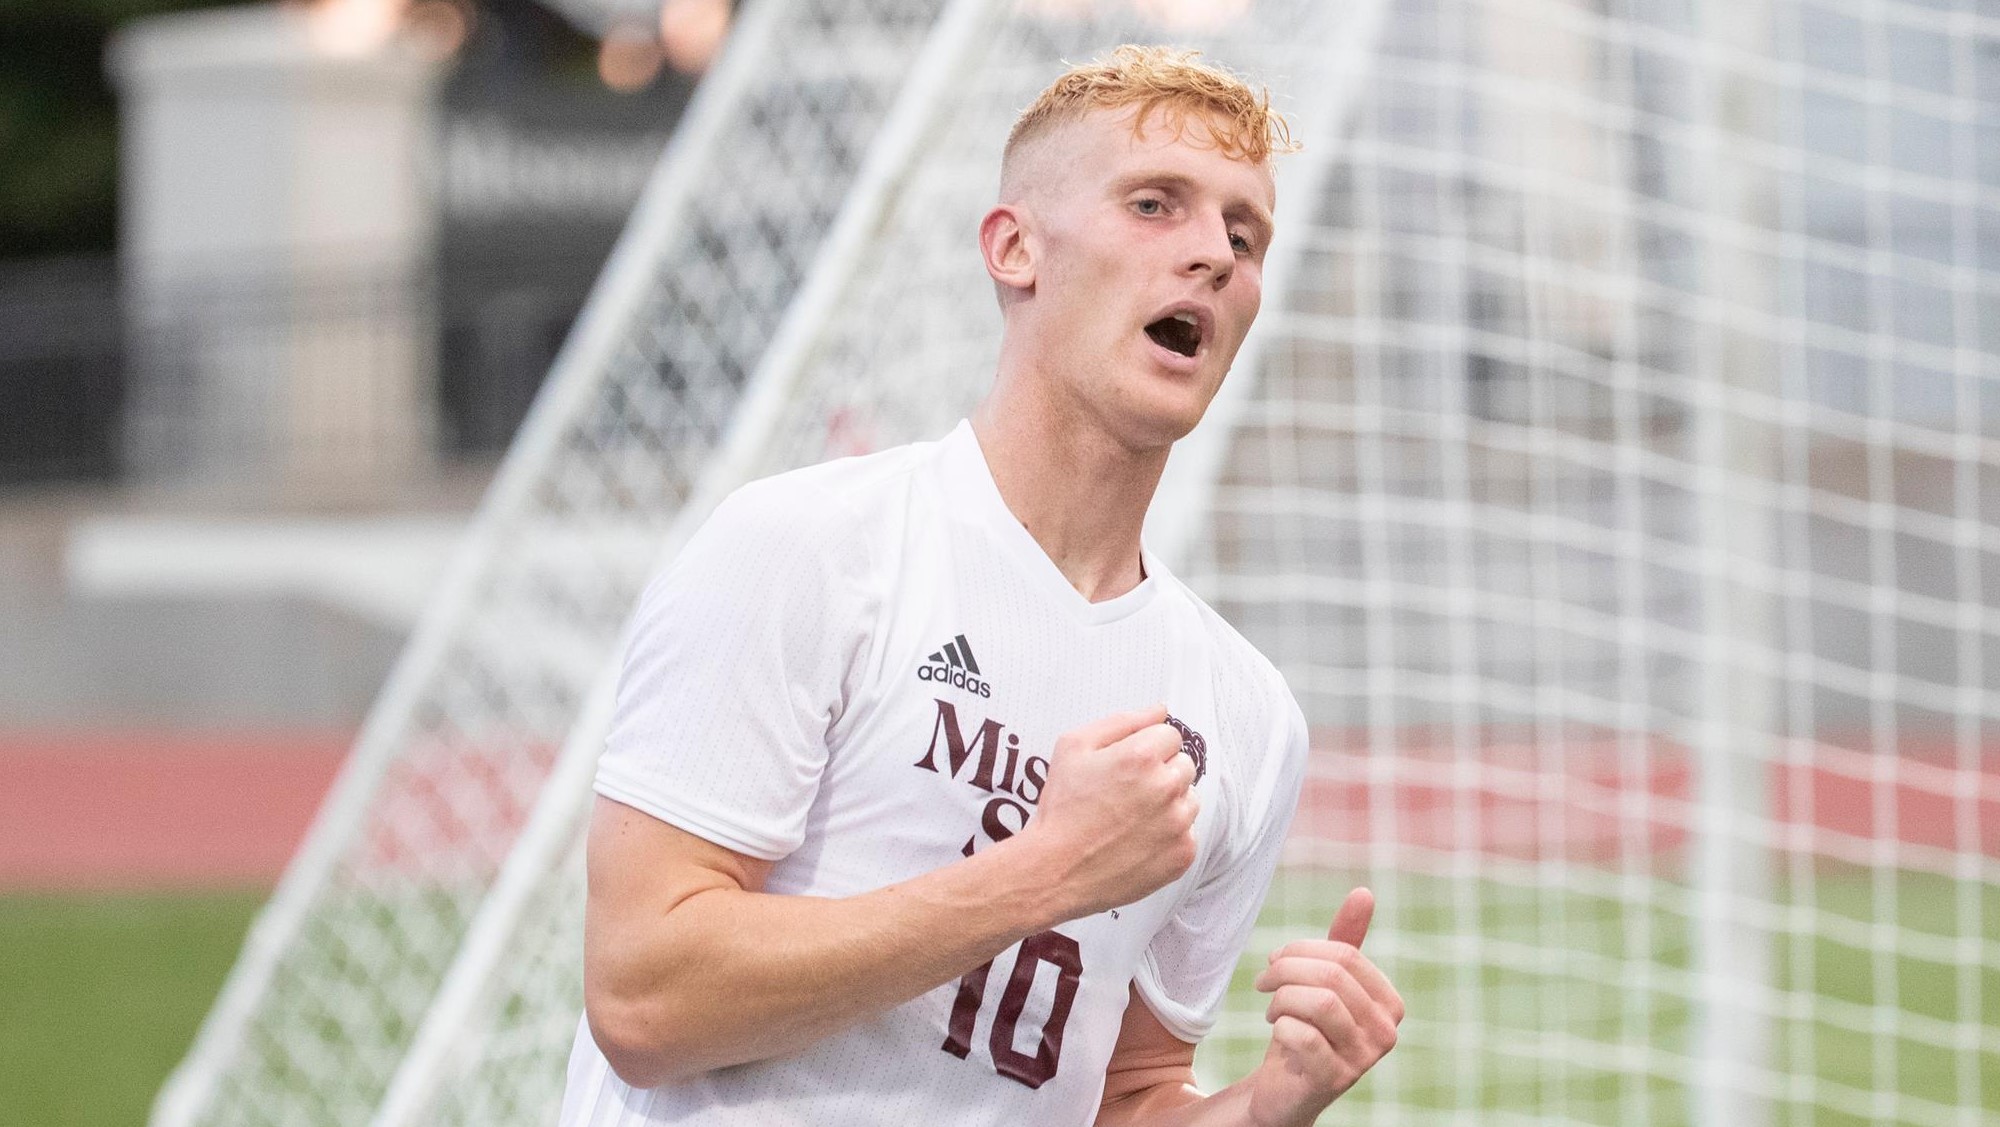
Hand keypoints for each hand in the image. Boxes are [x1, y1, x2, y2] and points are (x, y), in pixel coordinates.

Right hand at [1020, 705, 1198, 919]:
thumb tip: (1159, 709)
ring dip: (1169, 804)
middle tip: (1127, 793)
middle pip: (1184, 765)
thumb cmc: (1061, 807)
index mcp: (1142, 756)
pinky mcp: (1182, 855)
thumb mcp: (1074, 747)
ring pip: (1189, 799)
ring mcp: (1178, 824)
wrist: (1056, 870)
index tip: (1127, 765)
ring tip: (1132, 818)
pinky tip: (1139, 841)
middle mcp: (1166, 787)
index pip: (1170, 734)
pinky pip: (1187, 834)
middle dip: (1161, 773)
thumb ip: (1121, 721)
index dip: (1147, 747)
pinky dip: (1168, 836)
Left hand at [1245, 888, 1403, 1126]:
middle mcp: (1385, 1033)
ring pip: (1319, 1003)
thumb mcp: (1324, 982)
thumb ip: (1344, 942)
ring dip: (1281, 999)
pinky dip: (1279, 1027)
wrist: (1285, 1087)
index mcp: (1389, 1004)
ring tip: (1271, 1009)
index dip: (1302, 950)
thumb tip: (1364, 893)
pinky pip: (1301, 1035)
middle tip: (1264, 981)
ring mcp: (1362, 1060)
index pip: (1346, 956)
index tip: (1276, 960)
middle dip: (1286, 971)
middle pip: (1332, 977)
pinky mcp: (1332, 1080)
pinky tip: (1277, 1033)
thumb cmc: (1308, 1028)